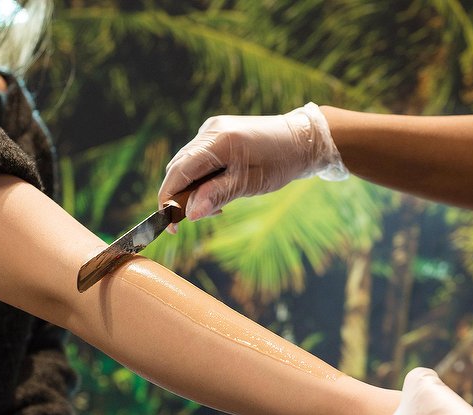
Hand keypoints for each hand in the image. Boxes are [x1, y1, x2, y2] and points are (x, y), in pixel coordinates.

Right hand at [158, 103, 347, 222]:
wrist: (304, 140)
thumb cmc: (281, 162)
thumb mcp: (250, 183)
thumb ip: (218, 195)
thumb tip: (190, 214)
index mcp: (219, 140)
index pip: (179, 171)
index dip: (168, 199)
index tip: (169, 225)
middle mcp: (210, 130)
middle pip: (178, 167)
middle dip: (179, 197)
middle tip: (193, 220)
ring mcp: (213, 129)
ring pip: (187, 164)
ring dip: (191, 189)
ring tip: (214, 207)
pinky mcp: (218, 133)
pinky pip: (198, 158)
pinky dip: (201, 178)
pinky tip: (217, 192)